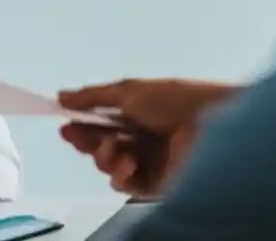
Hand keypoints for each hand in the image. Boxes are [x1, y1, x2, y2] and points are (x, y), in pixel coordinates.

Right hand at [58, 78, 236, 197]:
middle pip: (101, 144)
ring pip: (109, 166)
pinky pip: (124, 184)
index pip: (102, 121)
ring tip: (116, 149)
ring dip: (104, 157)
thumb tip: (63, 96)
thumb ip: (93, 97)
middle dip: (85, 140)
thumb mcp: (129, 91)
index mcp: (140, 112)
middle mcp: (143, 137)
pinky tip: (128, 164)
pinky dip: (120, 174)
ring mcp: (149, 161)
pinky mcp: (155, 184)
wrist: (213, 125)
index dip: (82, 123)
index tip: (64, 120)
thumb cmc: (178, 101)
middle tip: (72, 134)